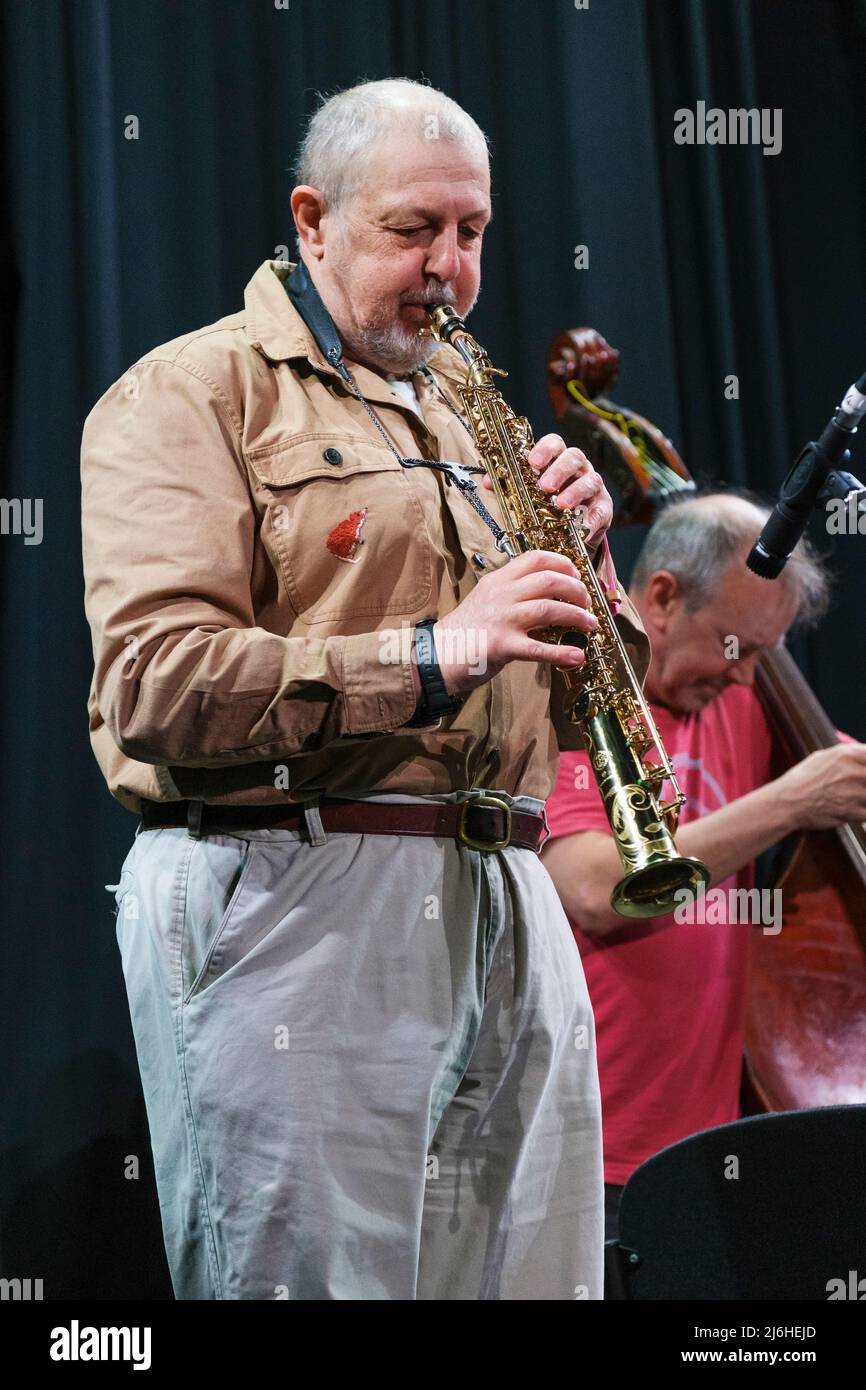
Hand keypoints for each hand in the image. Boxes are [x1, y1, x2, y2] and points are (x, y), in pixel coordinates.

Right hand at [431, 550, 596, 697]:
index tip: (577, 576)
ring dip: (578, 617)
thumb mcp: (487, 601)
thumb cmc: (465, 631)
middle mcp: (502, 594)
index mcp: (498, 580)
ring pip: (550, 609)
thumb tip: (550, 599)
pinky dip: (562, 653)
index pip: (536, 558)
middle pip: (550, 580)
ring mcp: (502, 619)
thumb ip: (514, 594)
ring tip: (590, 625)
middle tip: (587, 603)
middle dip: (577, 590)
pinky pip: (539, 648)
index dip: (564, 564)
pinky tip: (577, 657)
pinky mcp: (502, 646)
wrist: (437, 655)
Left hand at [479, 435, 612, 551]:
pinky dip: (591, 520)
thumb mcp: (528, 494)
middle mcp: (578, 469)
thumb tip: (489, 482)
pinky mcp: (603, 508)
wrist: (568, 533)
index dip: (545, 449)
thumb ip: (510, 486)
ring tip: (560, 505)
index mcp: (558, 460)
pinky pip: (600, 511)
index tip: (533, 462)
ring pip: (590, 480)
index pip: (555, 444)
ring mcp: (593, 487)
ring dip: (575, 492)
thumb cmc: (547, 506)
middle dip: (559, 470)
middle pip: (574, 457)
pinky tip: (582, 528)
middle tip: (544, 486)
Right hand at [776, 743, 865, 830]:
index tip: (864, 772)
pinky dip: (864, 812)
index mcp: (845, 755)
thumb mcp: (822, 757)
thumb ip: (847, 754)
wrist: (787, 803)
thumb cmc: (803, 779)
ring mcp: (852, 792)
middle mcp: (851, 771)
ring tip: (857, 797)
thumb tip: (864, 752)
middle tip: (861, 786)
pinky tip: (858, 809)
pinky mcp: (850, 811)